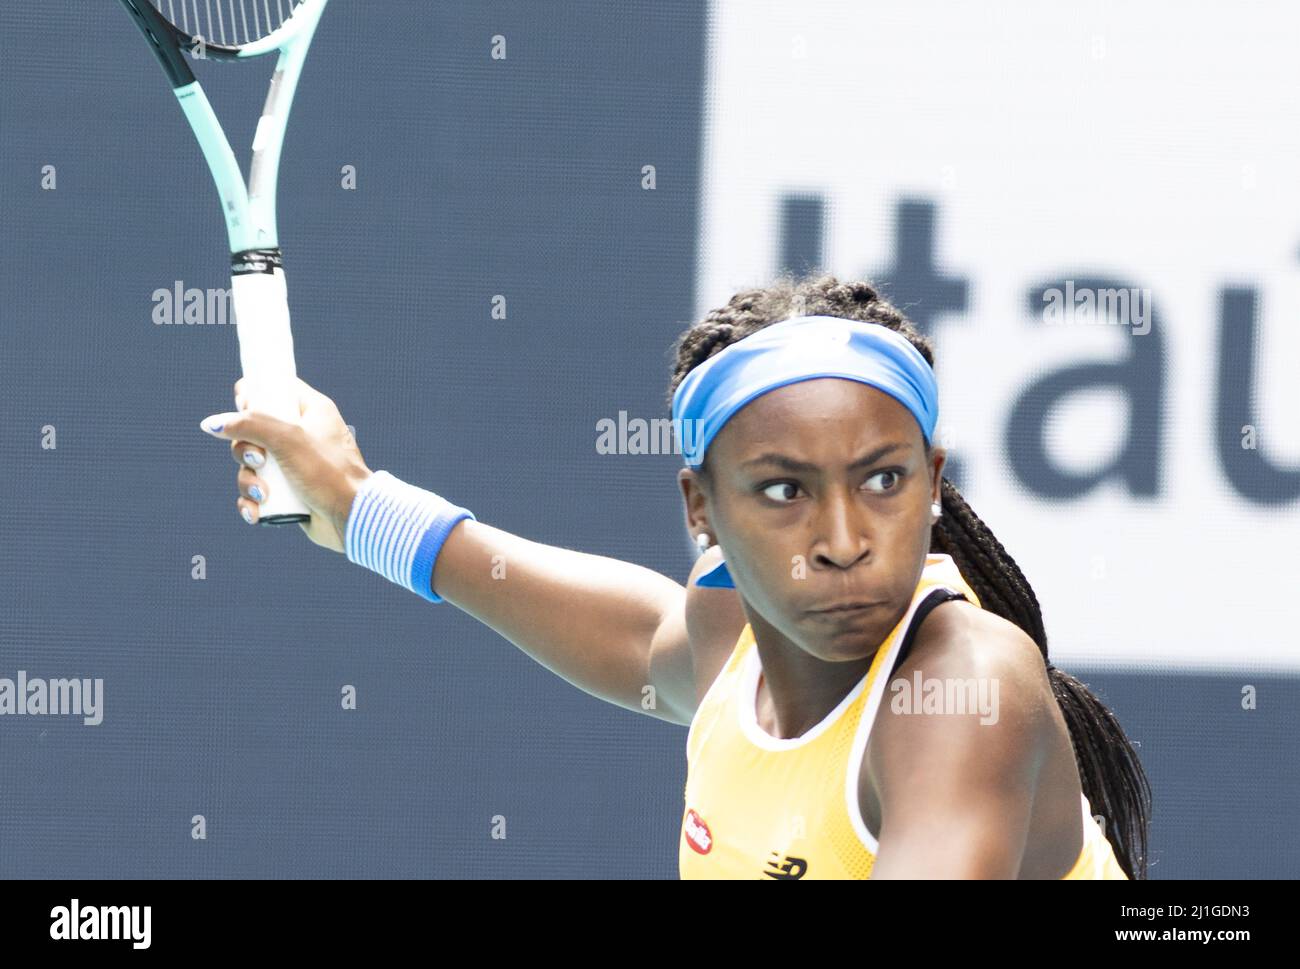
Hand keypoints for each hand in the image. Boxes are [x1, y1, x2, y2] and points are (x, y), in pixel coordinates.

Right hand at [200, 377, 372, 552]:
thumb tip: (211, 423)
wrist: (354, 518)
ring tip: (263, 494)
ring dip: (247, 481)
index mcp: (310, 410)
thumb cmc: (329, 472)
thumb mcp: (288, 440)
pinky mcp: (289, 492)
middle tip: (260, 462)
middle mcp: (302, 434)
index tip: (245, 411)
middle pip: (251, 431)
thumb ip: (249, 425)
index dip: (251, 397)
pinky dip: (252, 502)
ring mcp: (294, 465)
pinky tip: (256, 513)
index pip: (273, 389)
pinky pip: (257, 491)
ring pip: (251, 464)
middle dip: (245, 451)